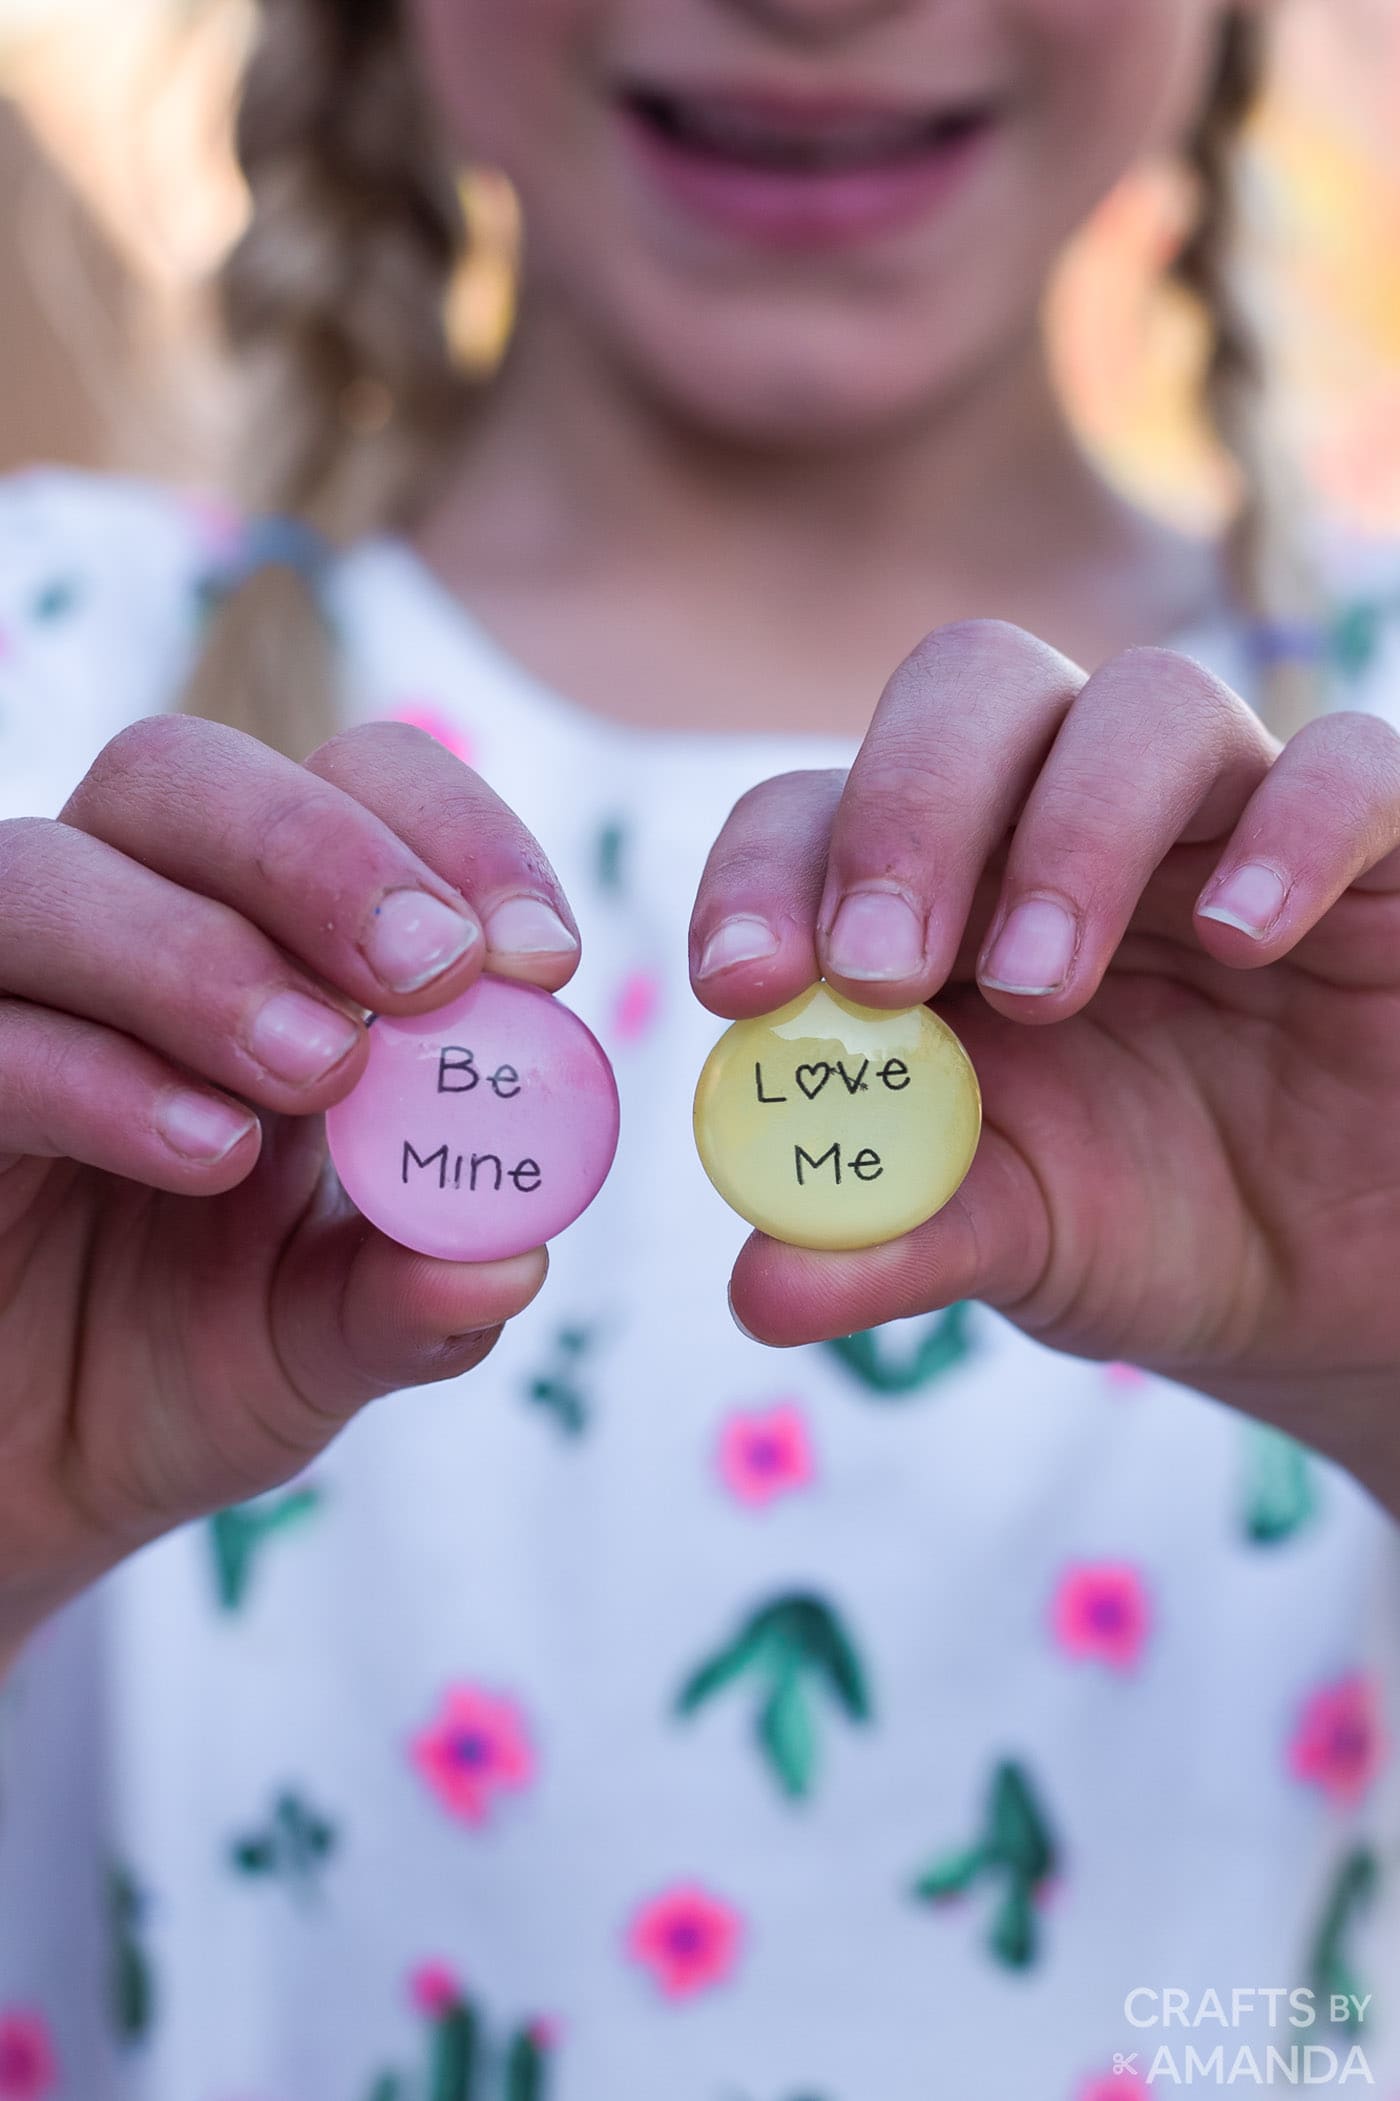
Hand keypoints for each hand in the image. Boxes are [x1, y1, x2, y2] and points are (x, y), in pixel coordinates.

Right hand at [0, 716, 580, 1652]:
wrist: (25, 1482)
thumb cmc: (185, 1367)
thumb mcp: (322, 1343)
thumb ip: (406, 1295)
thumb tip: (512, 1263)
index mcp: (269, 949)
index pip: (354, 793)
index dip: (454, 837)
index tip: (542, 959)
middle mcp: (124, 935)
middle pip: (179, 775)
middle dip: (318, 853)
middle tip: (429, 973)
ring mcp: (5, 997)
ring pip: (44, 874)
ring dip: (198, 958)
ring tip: (318, 1072)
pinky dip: (91, 1076)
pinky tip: (206, 1150)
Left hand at [690, 622, 1399, 1508]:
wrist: (1332, 1280)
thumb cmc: (1140, 1222)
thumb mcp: (1004, 1240)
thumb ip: (888, 1243)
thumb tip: (760, 1289)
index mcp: (937, 890)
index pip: (817, 809)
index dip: (764, 873)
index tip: (743, 984)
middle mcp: (1063, 814)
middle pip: (972, 689)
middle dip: (907, 810)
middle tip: (882, 965)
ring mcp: (1220, 812)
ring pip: (1146, 703)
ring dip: (1072, 832)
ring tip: (1038, 986)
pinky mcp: (1375, 849)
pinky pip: (1350, 767)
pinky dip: (1291, 830)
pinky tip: (1236, 940)